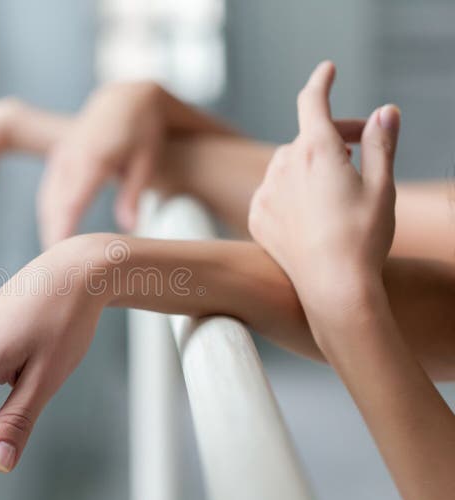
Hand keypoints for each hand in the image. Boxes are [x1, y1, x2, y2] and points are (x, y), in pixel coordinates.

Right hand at [38, 82, 233, 247]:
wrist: (124, 97)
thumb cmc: (143, 130)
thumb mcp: (146, 159)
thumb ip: (134, 194)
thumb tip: (128, 228)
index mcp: (93, 159)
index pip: (72, 203)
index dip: (63, 231)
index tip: (59, 256)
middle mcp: (71, 157)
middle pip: (55, 207)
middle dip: (53, 238)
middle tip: (55, 273)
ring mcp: (62, 156)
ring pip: (49, 201)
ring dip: (50, 230)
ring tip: (55, 261)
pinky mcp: (59, 158)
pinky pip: (49, 192)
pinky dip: (50, 215)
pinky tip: (54, 234)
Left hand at [248, 61, 400, 309]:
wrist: (333, 288)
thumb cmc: (364, 238)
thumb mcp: (383, 186)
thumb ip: (381, 144)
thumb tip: (384, 112)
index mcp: (316, 151)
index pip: (313, 102)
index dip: (321, 82)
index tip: (327, 70)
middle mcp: (283, 167)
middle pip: (306, 137)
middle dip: (335, 136)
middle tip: (362, 148)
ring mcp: (266, 192)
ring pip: (287, 164)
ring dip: (309, 164)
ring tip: (338, 186)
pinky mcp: (256, 217)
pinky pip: (272, 191)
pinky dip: (290, 191)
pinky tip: (312, 212)